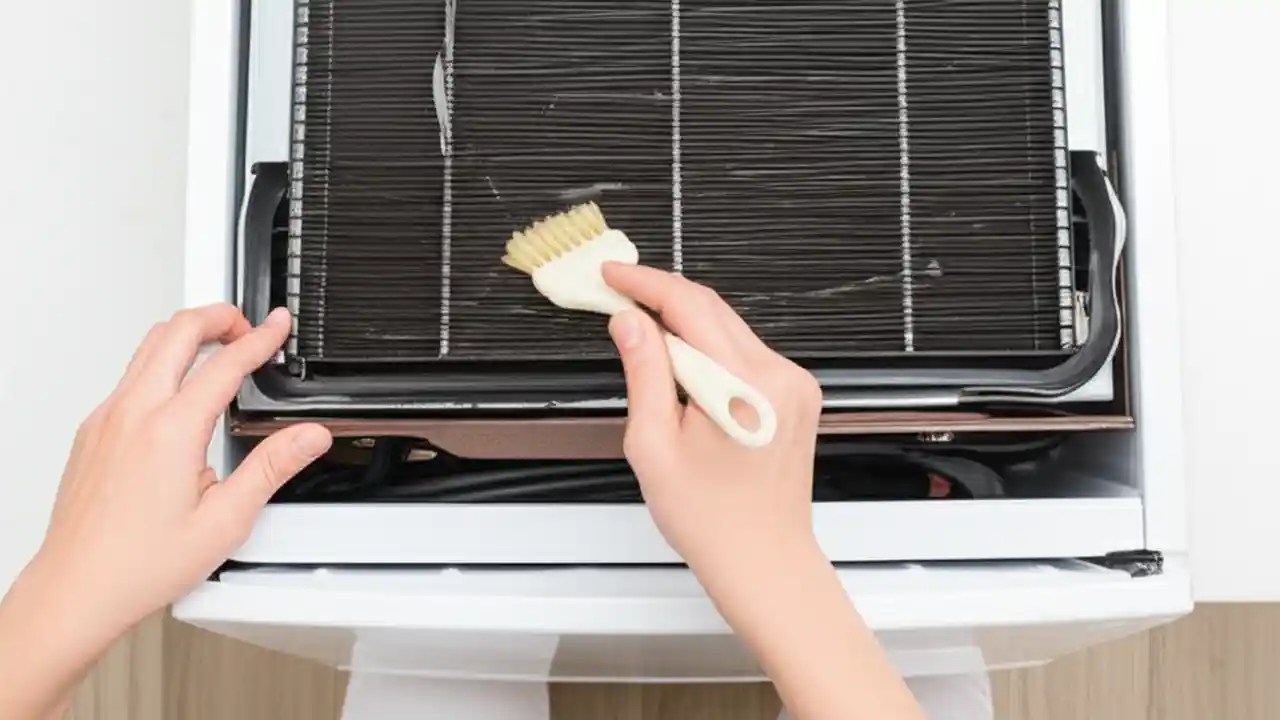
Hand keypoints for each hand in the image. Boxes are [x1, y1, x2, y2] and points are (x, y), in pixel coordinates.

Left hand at [33, 305, 331, 629]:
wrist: (77, 588)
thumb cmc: (139, 564)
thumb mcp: (225, 520)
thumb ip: (271, 467)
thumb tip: (308, 436)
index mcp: (171, 431)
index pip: (224, 363)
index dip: (260, 338)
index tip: (278, 325)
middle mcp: (132, 414)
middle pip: (177, 331)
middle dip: (219, 316)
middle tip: (248, 326)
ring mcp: (106, 419)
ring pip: (148, 346)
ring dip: (188, 334)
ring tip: (219, 347)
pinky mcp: (92, 431)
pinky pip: (129, 376)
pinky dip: (162, 363)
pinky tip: (181, 392)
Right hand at [603, 265, 923, 719]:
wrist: (763, 560)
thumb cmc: (712, 520)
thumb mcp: (653, 446)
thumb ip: (643, 373)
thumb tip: (629, 323)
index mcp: (744, 386)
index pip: (689, 306)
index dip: (645, 283)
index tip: (613, 276)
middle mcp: (779, 377)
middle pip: (712, 309)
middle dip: (661, 297)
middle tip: (617, 296)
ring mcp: (794, 384)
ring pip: (729, 329)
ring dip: (685, 326)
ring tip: (642, 339)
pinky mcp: (797, 394)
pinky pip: (746, 353)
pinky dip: (711, 350)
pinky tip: (682, 369)